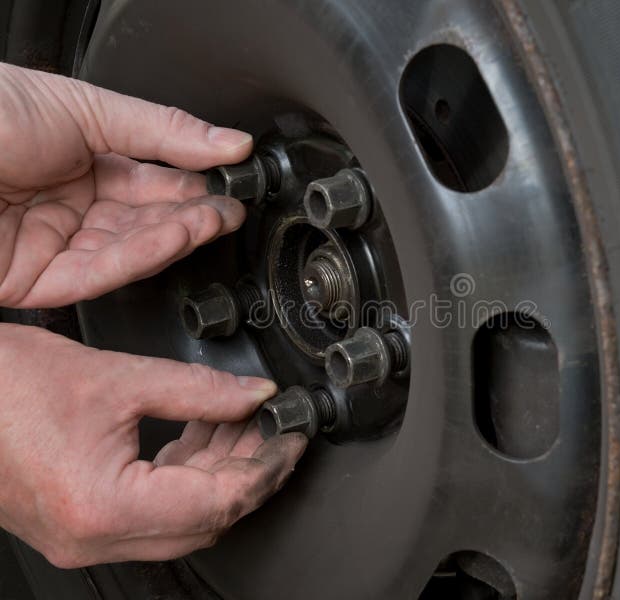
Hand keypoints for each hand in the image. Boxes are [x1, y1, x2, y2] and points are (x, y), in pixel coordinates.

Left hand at [0, 62, 252, 308]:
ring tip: (211, 220)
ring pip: (125, 252)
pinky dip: (137, 258)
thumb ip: (164, 132)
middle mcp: (66, 205)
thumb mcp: (85, 107)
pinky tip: (172, 236)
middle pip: (142, 220)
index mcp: (76, 160)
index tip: (231, 186)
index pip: (149, 182)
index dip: (192, 185)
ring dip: (172, 238)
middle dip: (190, 215)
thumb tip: (230, 142)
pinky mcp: (33, 282)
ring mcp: (49, 244)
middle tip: (229, 210)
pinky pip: (95, 275)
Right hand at [0, 324, 306, 566]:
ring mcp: (85, 537)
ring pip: (183, 518)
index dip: (268, 466)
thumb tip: (254, 395)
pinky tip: (204, 433)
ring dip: (220, 471)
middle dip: (250, 470)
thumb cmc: (4, 385)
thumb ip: (200, 390)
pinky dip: (186, 474)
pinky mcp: (80, 522)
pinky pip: (153, 509)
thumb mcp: (118, 377)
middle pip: (207, 519)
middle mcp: (94, 537)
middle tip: (275, 427)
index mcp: (104, 507)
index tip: (292, 436)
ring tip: (244, 421)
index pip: (220, 501)